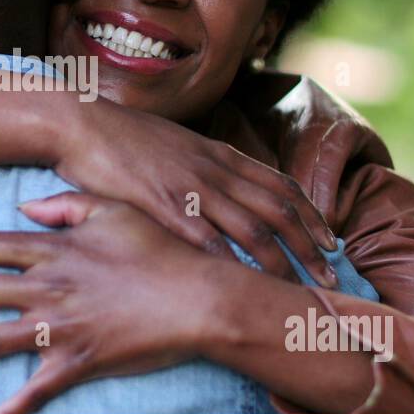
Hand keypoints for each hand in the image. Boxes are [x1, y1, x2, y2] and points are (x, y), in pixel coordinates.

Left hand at [0, 192, 227, 413]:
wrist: (196, 297)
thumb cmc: (160, 249)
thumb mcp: (112, 211)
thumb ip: (65, 206)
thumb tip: (26, 206)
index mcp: (53, 250)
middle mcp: (46, 288)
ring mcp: (59, 327)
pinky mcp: (77, 362)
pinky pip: (37, 390)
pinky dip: (11, 410)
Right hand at [55, 98, 338, 285]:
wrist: (81, 122)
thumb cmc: (123, 137)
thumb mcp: (176, 145)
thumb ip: (204, 166)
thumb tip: (223, 187)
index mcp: (220, 154)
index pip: (282, 185)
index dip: (312, 215)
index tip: (330, 240)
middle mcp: (216, 170)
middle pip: (280, 211)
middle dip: (310, 247)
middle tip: (331, 276)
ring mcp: (192, 187)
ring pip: (253, 229)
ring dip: (282, 263)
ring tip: (300, 290)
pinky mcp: (164, 204)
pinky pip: (208, 238)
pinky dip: (232, 263)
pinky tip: (245, 285)